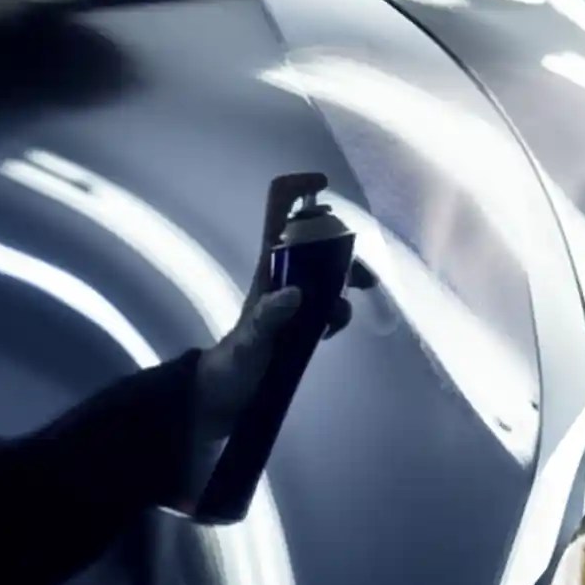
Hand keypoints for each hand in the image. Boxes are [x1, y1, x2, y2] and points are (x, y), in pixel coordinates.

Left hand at [195, 175, 376, 436]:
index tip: (324, 187)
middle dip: (342, 248)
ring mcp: (293, 295)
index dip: (299, 189)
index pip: (280, 210)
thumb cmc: (234, 364)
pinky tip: (332, 330)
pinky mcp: (302, 319)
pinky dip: (339, 311)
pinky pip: (330, 302)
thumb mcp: (251, 340)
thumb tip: (295, 292)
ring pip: (328, 270)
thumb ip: (269, 317)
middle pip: (317, 238)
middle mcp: (283, 272)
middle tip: (358, 276)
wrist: (226, 397)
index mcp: (268, 265)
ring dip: (346, 282)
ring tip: (347, 307)